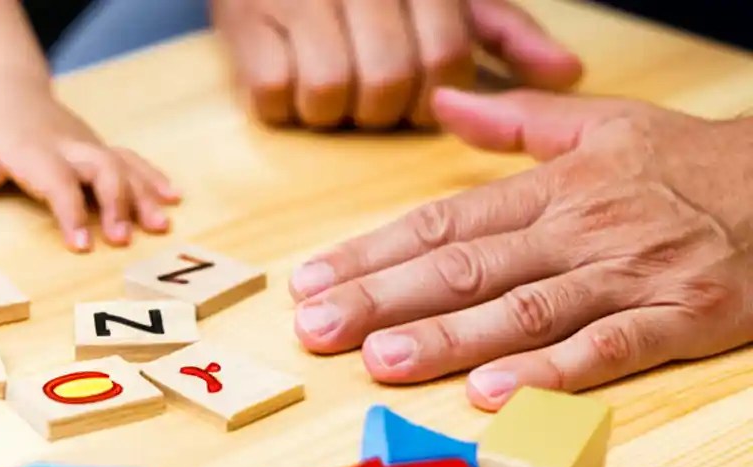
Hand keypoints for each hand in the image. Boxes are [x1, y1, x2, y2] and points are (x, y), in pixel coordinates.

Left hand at [0, 83, 179, 251]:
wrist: (7, 87)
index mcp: (32, 149)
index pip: (57, 181)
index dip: (70, 212)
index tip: (81, 245)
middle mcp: (67, 145)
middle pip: (101, 168)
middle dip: (114, 204)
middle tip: (121, 240)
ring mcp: (88, 145)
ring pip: (122, 165)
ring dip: (142, 197)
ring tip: (160, 227)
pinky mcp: (100, 147)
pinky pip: (132, 160)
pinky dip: (153, 179)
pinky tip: (173, 199)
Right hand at [211, 0, 582, 128]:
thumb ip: (500, 32)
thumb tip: (566, 74)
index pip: (444, 60)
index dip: (435, 99)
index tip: (419, 100)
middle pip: (388, 83)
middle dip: (383, 109)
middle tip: (371, 98)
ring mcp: (297, 0)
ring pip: (331, 94)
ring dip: (333, 111)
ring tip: (329, 87)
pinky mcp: (243, 22)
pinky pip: (274, 94)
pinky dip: (284, 105)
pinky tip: (289, 80)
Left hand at [290, 89, 752, 408]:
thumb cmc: (692, 164)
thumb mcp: (603, 126)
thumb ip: (517, 122)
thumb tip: (445, 102)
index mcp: (553, 189)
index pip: (442, 225)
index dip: (372, 254)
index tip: (311, 280)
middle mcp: (578, 231)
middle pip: (463, 269)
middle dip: (382, 301)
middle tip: (316, 329)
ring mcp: (626, 277)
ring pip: (521, 311)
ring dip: (447, 339)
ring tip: (381, 363)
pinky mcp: (677, 319)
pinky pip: (606, 351)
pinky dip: (549, 373)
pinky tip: (493, 396)